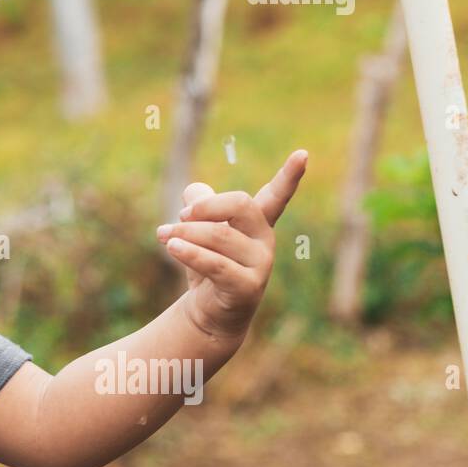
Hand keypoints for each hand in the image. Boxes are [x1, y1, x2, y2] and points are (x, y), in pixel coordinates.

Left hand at [157, 149, 307, 339]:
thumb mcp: (199, 229)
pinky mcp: (247, 287)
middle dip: (206, 205)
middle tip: (180, 214)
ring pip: (220, 235)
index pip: (275, 195)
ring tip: (164, 234)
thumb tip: (195, 193)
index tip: (303, 154)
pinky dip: (189, 252)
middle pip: (241, 205)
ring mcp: (260, 265)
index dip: (289, 176)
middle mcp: (264, 240)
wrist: (207, 312)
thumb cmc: (206, 263)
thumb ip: (199, 204)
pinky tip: (172, 246)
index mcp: (256, 222)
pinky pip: (215, 263)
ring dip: (185, 232)